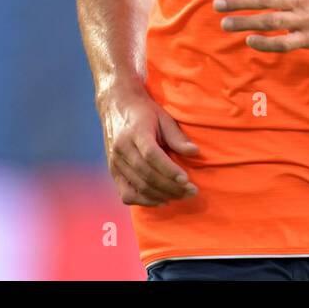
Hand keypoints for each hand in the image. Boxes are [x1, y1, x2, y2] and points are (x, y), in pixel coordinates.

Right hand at [97, 86, 199, 206]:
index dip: (169, 170)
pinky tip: (161, 200)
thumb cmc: (145, 112)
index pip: (151, 155)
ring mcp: (115, 162)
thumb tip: (195, 152)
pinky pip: (126, 194)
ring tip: (181, 196)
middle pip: (146, 174)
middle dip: (171, 187)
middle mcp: (121, 148)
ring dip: (162, 195)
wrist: (116, 106)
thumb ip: (177, 137)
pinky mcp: (113, 172)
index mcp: (135, 132)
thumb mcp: (163, 118)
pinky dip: (144, 201)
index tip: (186, 180)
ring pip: (138, 186)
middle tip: (192, 191)